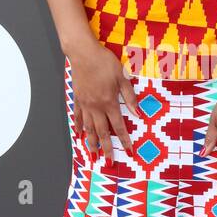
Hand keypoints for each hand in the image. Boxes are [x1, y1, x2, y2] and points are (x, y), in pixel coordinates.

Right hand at [67, 42, 140, 160]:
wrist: (83, 52)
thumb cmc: (104, 62)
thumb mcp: (122, 77)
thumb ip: (130, 97)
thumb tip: (138, 114)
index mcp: (109, 102)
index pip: (119, 126)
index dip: (124, 140)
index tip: (129, 151)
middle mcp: (96, 107)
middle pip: (102, 132)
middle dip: (106, 149)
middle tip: (109, 163)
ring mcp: (85, 104)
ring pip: (89, 128)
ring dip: (91, 143)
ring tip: (93, 155)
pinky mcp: (77, 99)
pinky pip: (78, 117)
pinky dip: (79, 127)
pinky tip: (79, 134)